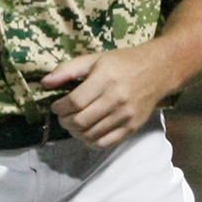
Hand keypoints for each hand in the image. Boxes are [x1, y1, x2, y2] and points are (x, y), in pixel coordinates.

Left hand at [42, 45, 179, 148]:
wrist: (157, 70)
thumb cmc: (122, 62)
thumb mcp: (94, 59)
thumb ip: (68, 70)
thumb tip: (44, 82)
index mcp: (105, 79)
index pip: (75, 102)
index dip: (59, 107)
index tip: (56, 106)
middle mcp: (116, 99)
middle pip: (81, 120)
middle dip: (65, 121)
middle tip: (62, 116)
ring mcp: (125, 115)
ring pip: (91, 134)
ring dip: (75, 132)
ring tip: (73, 124)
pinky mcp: (132, 127)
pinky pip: (106, 142)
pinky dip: (91, 141)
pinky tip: (86, 133)